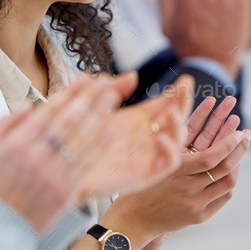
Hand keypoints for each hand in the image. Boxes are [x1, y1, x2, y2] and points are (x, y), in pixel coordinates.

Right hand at [0, 74, 125, 232]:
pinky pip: (87, 163)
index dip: (69, 92)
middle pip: (69, 120)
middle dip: (89, 98)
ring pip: (82, 139)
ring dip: (100, 116)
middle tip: (105, 82)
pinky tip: (110, 130)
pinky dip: (100, 145)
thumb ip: (5, 124)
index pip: (49, 111)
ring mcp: (54, 173)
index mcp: (17, 144)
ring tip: (113, 98)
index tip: (83, 78)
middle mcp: (37, 156)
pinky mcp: (67, 190)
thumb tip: (27, 105)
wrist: (1, 228)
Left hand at [81, 74, 192, 200]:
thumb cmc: (79, 137)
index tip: (185, 79)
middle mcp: (146, 137)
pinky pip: (167, 164)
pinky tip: (161, 137)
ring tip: (172, 113)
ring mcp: (148, 155)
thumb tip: (133, 75)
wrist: (65, 165)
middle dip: (183, 103)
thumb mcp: (97, 108)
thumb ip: (114, 91)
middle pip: (175, 118)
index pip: (166, 104)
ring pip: (177, 140)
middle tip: (185, 88)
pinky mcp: (145, 174)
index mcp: (138, 120)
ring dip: (179, 125)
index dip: (177, 92)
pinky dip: (170, 151)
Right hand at [99, 94, 250, 249]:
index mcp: (175, 172)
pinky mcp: (200, 216)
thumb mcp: (155, 163)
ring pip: (228, 184)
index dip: (227, 144)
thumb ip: (174, 147)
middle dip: (240, 150)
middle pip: (224, 169)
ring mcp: (195, 205)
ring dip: (237, 166)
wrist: (135, 219)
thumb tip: (192, 125)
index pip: (210, 157)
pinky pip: (223, 198)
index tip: (238, 132)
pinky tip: (228, 173)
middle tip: (246, 137)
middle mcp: (187, 189)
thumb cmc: (142, 186)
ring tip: (238, 154)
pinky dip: (228, 183)